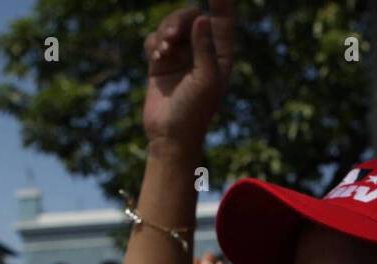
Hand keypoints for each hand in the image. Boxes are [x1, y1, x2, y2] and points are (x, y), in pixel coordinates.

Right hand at [142, 0, 232, 149]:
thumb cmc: (195, 112)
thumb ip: (205, 48)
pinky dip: (154, 44)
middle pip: (190, 17)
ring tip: (162, 52)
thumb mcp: (206, 80)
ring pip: (170, 25)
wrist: (170, 136)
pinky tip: (156, 58)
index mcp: (220, 55)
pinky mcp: (160, 63)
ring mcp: (180, 56)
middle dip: (178, 21)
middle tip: (170, 37)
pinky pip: (154, 40)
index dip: (221, 1)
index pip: (222, 20)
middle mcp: (201, 52)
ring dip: (164, 33)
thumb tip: (201, 18)